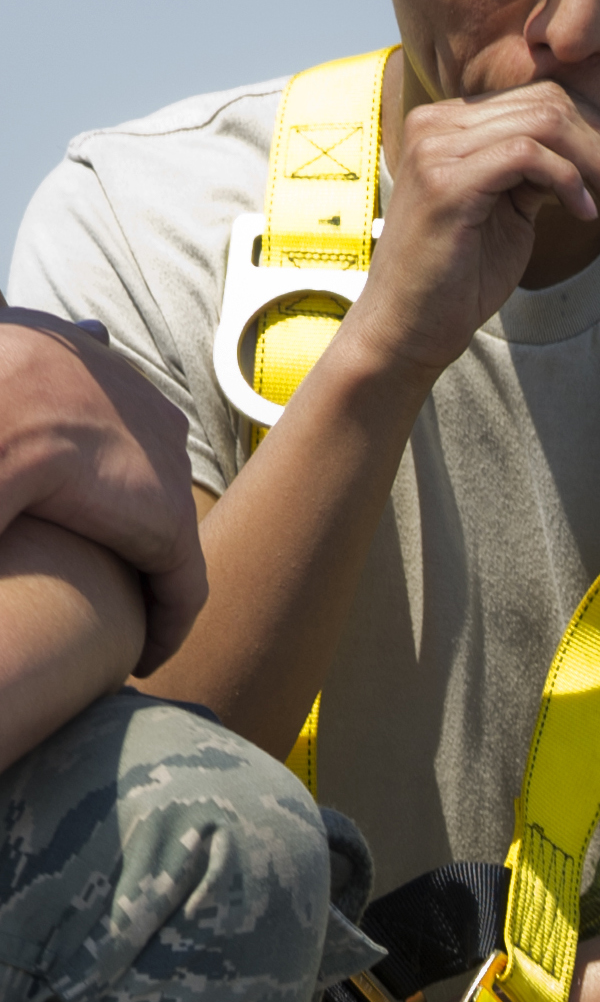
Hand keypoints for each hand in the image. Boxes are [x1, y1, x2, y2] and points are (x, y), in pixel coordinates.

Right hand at [0, 311, 207, 664]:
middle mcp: (147, 416)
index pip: (113, 427)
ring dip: (144, 584)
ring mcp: (165, 473)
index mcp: (98, 374)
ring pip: (164, 542)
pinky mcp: (171, 529)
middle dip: (124, 525)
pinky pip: (180, 592)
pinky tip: (143, 656)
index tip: (72, 508)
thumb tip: (56, 346)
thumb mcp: (1, 347)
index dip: (96, 472)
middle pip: (146, 482)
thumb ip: (12, 344)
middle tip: (96, 572)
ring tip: (118, 626)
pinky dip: (166, 626)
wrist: (0, 403)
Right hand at [352, 80, 599, 389]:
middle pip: (546, 102)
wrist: (411, 327)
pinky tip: (585, 213)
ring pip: (543, 122)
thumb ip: (536, 174)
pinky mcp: (446, 181)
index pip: (537, 97)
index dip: (594, 126)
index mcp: (451, 124)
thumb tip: (585, 152)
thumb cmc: (460, 278)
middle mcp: (438, 124)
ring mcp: (437, 147)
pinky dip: (568, 180)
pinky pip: (526, 154)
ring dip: (596, 163)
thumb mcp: (510, 211)